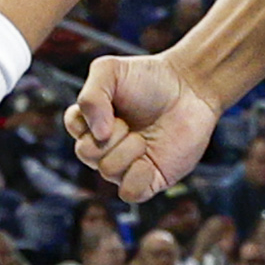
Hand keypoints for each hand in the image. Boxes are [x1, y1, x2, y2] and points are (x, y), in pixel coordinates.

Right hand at [70, 54, 218, 204]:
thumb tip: (98, 135)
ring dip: (127, 150)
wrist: (191, 87)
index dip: (86, 119)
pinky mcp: (151, 178)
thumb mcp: (110, 70)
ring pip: (107, 171)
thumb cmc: (151, 78)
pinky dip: (136, 177)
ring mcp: (128, 164)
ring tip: (145, 136)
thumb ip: (91, 96)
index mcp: (94, 121)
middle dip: (109, 135)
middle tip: (129, 122)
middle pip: (85, 153)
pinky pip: (130, 193)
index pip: (73, 127)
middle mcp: (107, 145)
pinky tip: (148, 161)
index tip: (108, 103)